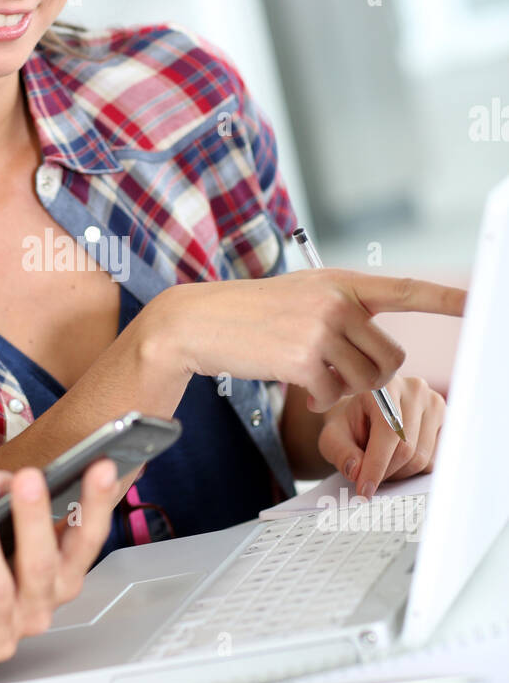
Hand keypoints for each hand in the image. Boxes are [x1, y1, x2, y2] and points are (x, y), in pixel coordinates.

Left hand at [0, 457, 119, 677]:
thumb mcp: (8, 547)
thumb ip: (27, 519)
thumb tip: (36, 474)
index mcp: (57, 580)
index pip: (86, 542)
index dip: (97, 506)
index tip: (103, 467)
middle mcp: (38, 609)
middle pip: (43, 563)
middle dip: (36, 518)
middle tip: (28, 477)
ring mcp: (4, 634)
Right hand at [149, 270, 464, 411]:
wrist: (202, 321)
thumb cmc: (254, 314)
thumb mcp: (304, 297)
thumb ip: (344, 314)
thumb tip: (379, 360)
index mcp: (343, 282)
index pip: (407, 289)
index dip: (447, 299)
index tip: (480, 300)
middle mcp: (338, 301)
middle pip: (390, 359)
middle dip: (371, 378)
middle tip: (342, 376)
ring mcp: (321, 328)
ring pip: (364, 381)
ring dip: (342, 390)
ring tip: (313, 375)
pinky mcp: (303, 358)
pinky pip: (333, 396)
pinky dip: (319, 399)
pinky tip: (297, 384)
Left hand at [317, 376, 446, 498]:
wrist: (365, 413)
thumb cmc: (348, 425)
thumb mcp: (332, 438)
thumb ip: (340, 453)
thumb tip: (356, 471)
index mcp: (384, 386)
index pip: (388, 432)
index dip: (376, 466)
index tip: (364, 492)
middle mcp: (414, 390)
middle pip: (407, 449)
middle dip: (385, 473)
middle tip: (367, 479)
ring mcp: (435, 404)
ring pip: (423, 458)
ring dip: (399, 473)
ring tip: (381, 465)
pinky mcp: (447, 422)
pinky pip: (435, 461)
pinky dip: (414, 470)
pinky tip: (398, 460)